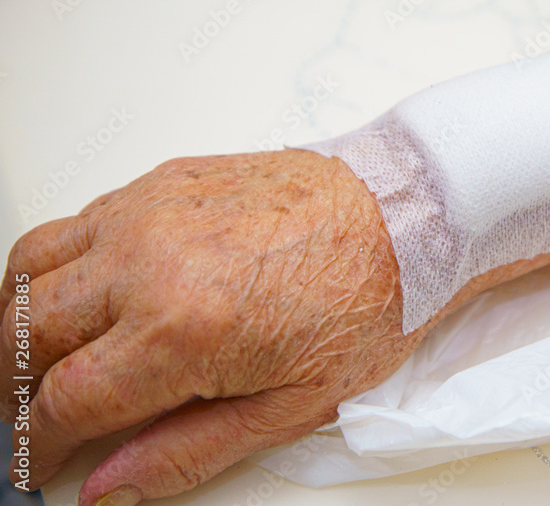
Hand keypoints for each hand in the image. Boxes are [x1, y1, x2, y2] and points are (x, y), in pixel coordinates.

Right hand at [1, 150, 415, 504]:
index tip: (41, 458)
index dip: (39, 443)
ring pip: (30, 266)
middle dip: (12, 388)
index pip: (65, 401)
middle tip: (31, 415)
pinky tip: (87, 292)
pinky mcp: (164, 179)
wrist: (406, 216)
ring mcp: (150, 210)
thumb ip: (186, 451)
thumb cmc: (369, 299)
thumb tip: (109, 487)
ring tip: (41, 359)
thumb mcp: (291, 405)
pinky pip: (77, 220)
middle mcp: (149, 261)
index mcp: (182, 329)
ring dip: (16, 320)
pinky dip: (57, 263)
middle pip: (24, 333)